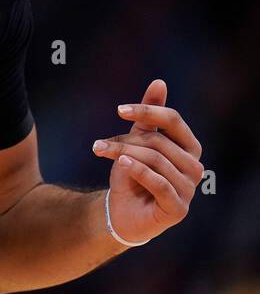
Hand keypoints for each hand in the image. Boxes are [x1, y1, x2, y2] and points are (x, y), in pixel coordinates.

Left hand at [91, 79, 204, 244]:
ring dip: (123, 154)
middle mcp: (195, 167)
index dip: (147, 111)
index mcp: (189, 147)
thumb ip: (149, 116)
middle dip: (126, 140)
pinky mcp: (178, 208)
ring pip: (155, 160)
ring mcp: (189, 189)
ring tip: (101, 152)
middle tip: (100, 144)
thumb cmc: (132, 174)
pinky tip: (121, 163)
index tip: (119, 110)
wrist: (122, 211)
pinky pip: (159, 183)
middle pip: (158, 141)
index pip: (173, 120)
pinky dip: (138, 171)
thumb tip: (160, 82)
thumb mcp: (136, 141)